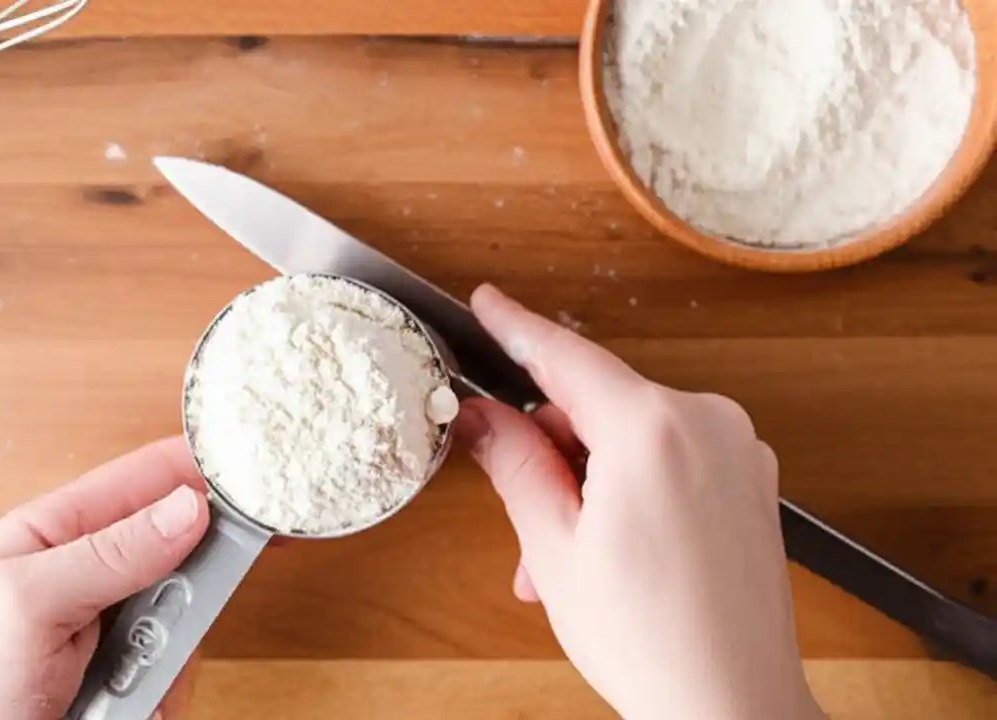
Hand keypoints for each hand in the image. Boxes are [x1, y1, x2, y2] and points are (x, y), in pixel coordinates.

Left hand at [0, 437, 210, 719]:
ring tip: (115, 696)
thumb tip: (187, 506)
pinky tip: (125, 713)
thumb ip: (108, 551)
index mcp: (53, 535)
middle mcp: (85, 581)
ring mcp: (102, 639)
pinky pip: (170, 685)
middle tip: (164, 631)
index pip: (144, 480)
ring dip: (163, 667)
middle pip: (180, 561)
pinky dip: (157, 703)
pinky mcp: (116, 691)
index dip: (203, 470)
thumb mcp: (21, 604)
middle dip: (186, 599)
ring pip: (182, 631)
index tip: (261, 470)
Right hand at [457, 285, 823, 719]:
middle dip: (550, 453)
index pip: (566, 357)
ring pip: (630, 438)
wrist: (734, 707)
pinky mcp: (751, 479)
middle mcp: (707, 423)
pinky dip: (629, 489)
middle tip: (522, 521)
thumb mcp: (554, 547)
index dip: (517, 329)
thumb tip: (480, 415)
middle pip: (598, 404)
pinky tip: (609, 548)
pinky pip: (669, 459)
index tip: (489, 304)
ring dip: (586, 482)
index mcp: (652, 429)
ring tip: (561, 560)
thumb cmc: (651, 640)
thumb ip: (514, 463)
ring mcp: (738, 450)